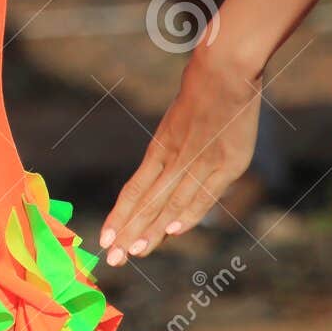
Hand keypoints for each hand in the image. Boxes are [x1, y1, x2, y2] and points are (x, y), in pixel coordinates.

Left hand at [99, 52, 261, 264]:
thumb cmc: (204, 95)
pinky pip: (203, 192)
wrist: (224, 70)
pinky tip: (174, 231)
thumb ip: (175, 154)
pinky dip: (188, 213)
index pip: (135, 190)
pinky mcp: (226, 162)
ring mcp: (199, 161)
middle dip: (129, 232)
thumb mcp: (181, 126)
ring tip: (134, 253)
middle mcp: (174, 158)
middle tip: (112, 260)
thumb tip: (169, 181)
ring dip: (152, 229)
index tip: (106, 239)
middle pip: (147, 202)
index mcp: (161, 149)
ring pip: (169, 201)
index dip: (121, 216)